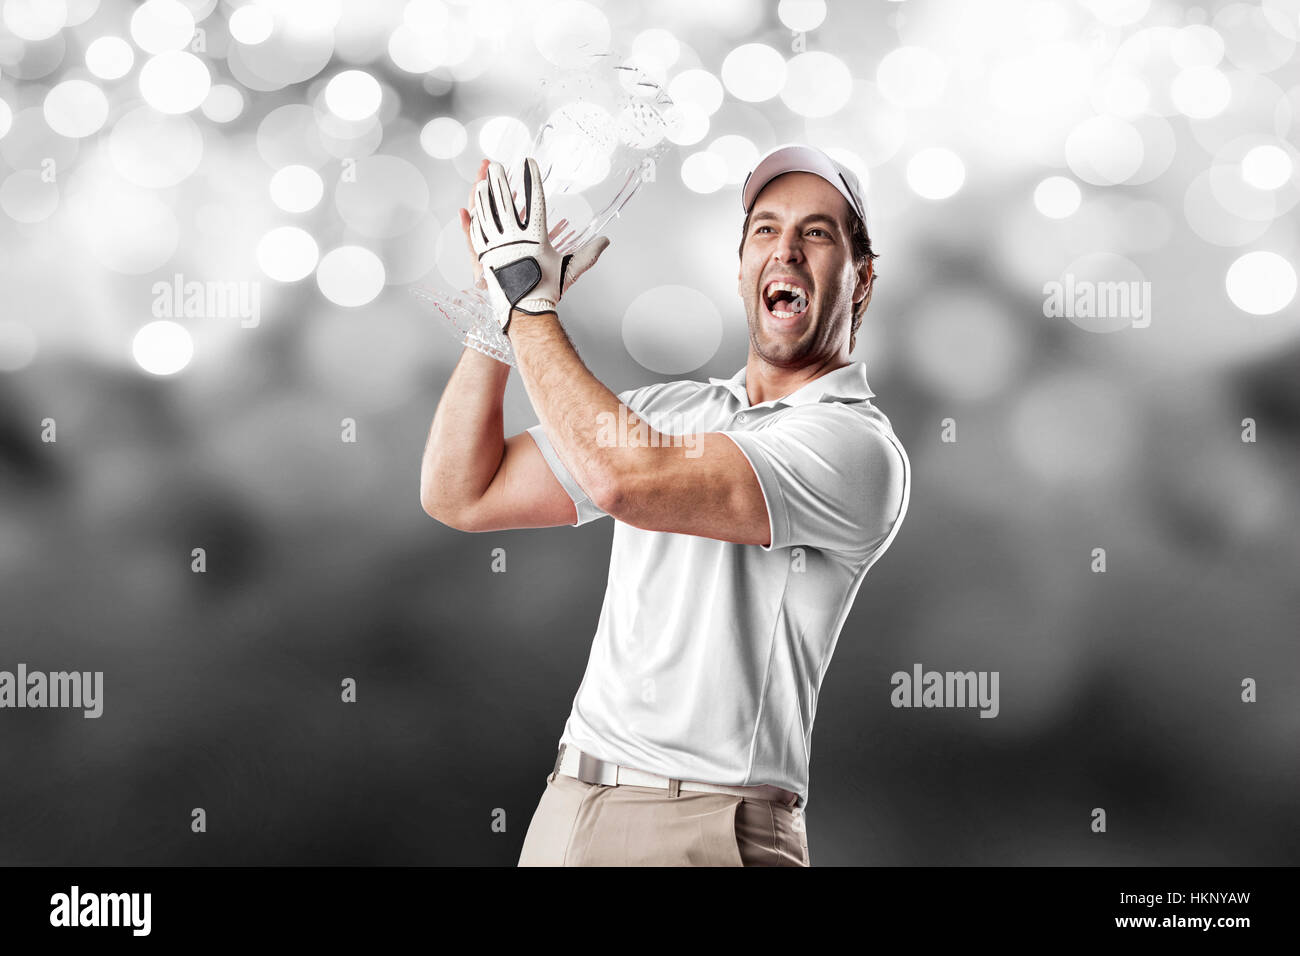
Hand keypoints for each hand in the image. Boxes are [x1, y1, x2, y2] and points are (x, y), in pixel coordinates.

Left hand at [466, 157, 609, 333]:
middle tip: (497, 165)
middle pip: (505, 202)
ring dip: (485, 193)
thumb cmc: (547, 289)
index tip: (528, 162)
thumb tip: (606, 242)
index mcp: (535, 238)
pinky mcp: (485, 255)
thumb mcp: (570, 269)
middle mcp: (514, 239)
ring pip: (487, 213)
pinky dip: (476, 214)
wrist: (524, 311)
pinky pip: (478, 229)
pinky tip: (472, 205)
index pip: (534, 200)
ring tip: (482, 179)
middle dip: (500, 180)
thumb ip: (589, 253)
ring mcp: (497, 246)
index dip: (531, 178)